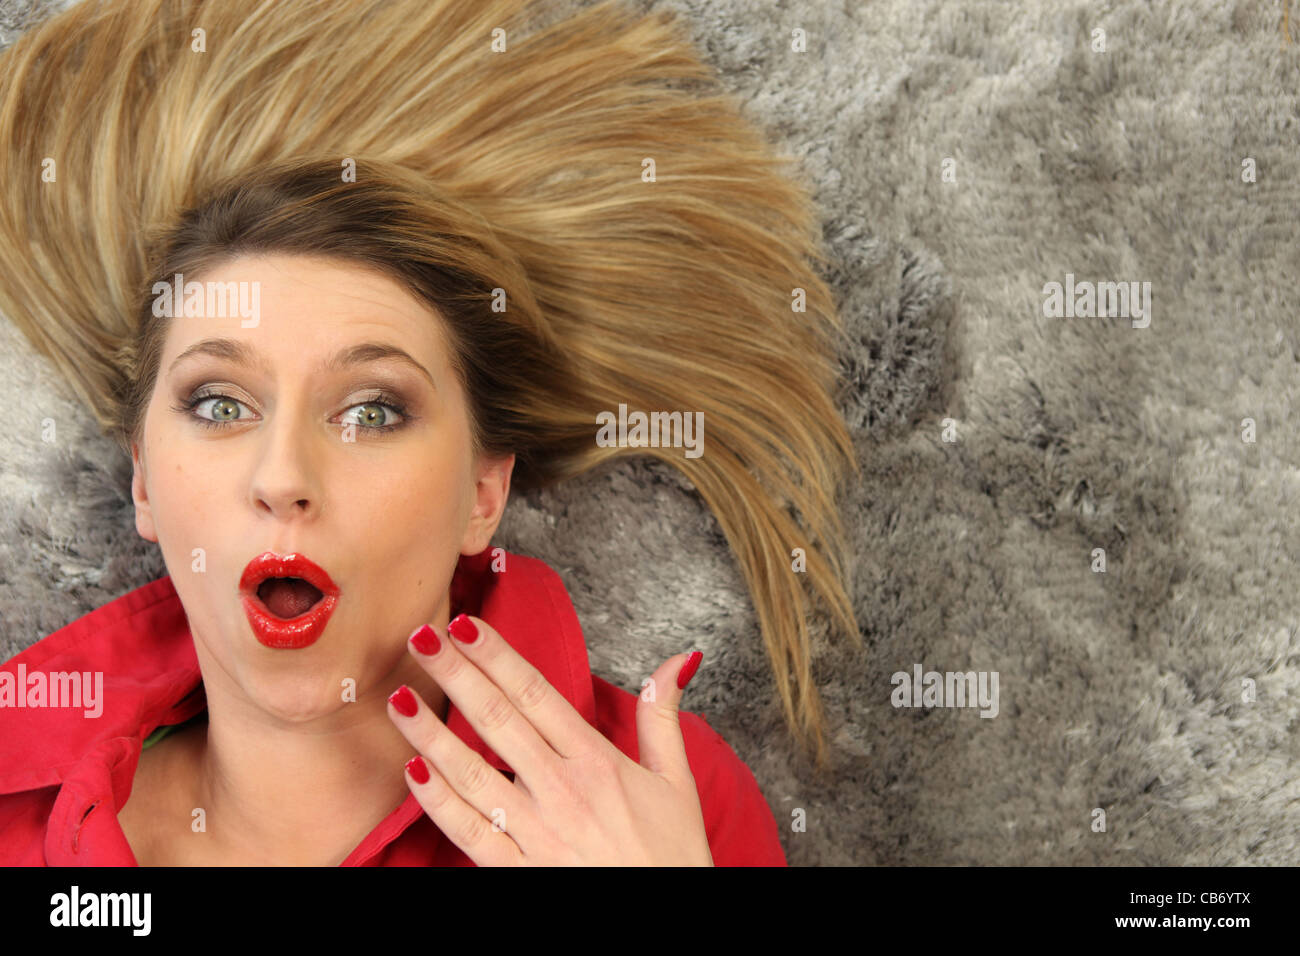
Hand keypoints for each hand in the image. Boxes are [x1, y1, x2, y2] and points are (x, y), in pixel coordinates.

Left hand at [386, 614, 712, 865]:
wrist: (670, 923)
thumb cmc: (671, 857)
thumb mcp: (678, 782)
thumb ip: (663, 718)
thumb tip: (675, 661)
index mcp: (596, 761)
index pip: (536, 694)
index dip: (498, 657)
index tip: (468, 626)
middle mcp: (562, 790)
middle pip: (498, 719)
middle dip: (456, 674)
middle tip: (421, 638)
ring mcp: (536, 832)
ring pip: (472, 772)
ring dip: (430, 733)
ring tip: (399, 698)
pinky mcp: (518, 871)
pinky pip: (469, 831)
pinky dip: (438, 801)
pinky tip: (413, 771)